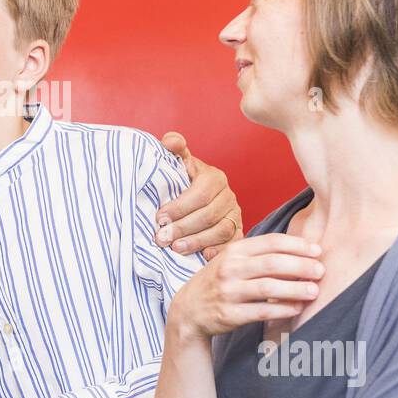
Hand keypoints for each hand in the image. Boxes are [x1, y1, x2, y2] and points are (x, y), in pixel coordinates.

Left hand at [157, 131, 241, 258]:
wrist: (200, 199)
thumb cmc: (185, 183)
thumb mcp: (180, 164)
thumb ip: (175, 149)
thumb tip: (170, 140)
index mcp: (214, 178)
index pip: (200, 194)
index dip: (179, 207)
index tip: (159, 218)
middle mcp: (229, 196)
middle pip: (209, 215)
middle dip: (183, 228)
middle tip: (162, 238)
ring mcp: (235, 216)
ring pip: (221, 231)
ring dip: (198, 241)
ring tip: (176, 248)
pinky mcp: (238, 233)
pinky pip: (233, 244)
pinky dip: (219, 251)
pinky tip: (204, 257)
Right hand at [167, 232, 324, 341]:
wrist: (189, 310)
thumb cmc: (219, 282)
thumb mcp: (232, 261)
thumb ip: (260, 255)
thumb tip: (302, 252)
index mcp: (234, 251)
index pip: (271, 242)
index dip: (298, 246)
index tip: (318, 251)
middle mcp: (230, 268)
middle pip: (272, 263)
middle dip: (301, 266)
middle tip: (321, 271)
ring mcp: (228, 291)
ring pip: (268, 287)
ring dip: (295, 289)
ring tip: (314, 291)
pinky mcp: (229, 314)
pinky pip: (261, 310)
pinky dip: (282, 309)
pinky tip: (297, 308)